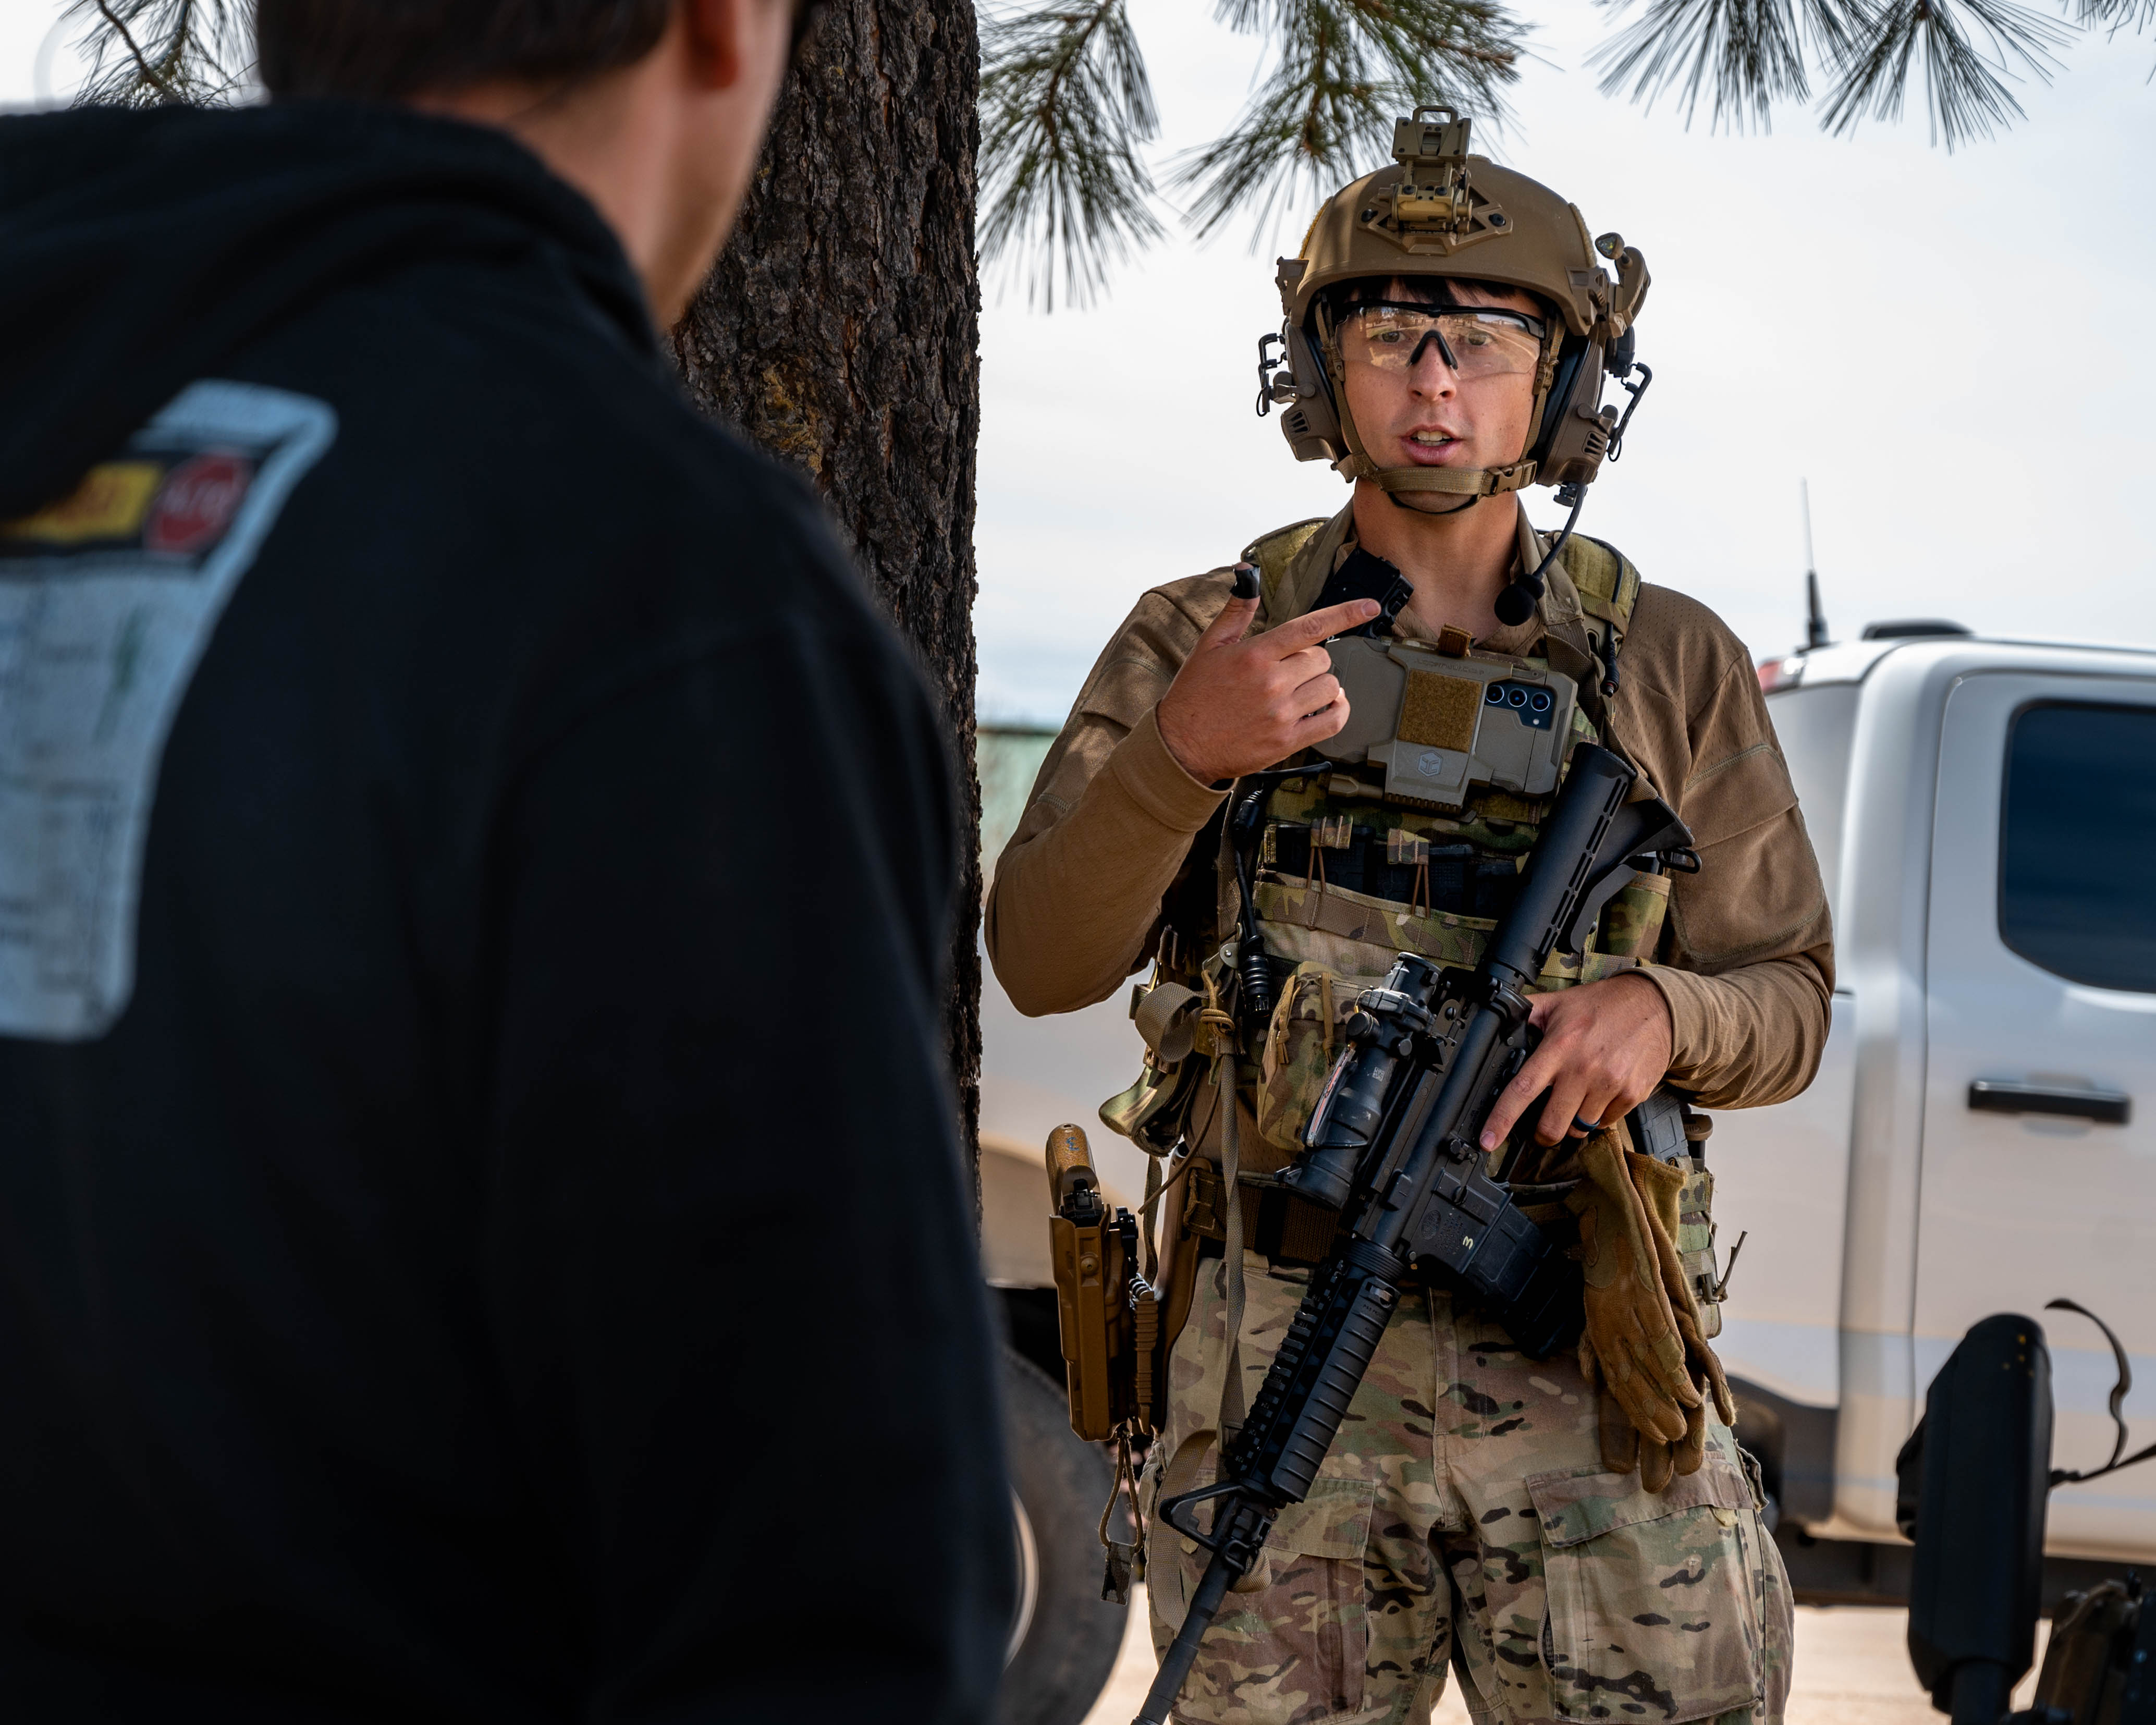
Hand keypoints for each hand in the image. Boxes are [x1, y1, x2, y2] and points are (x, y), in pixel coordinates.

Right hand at [1156, 595, 1380, 783]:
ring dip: (1322, 685)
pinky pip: (1334, 720)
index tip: (1370, 607)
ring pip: (1331, 687)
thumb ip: (1236, 611)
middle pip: (1322, 658)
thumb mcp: (1209, 646)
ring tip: (1299, 690)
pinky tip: (1325, 706)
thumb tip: (1245, 574)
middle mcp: (1272, 682)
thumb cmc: (1194, 694)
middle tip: (1288, 670)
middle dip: (1310, 661)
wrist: (1181, 746)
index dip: (1346, 613)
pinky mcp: (1288, 741)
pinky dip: (1337, 710)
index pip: (1310, 627)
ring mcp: (1282, 713)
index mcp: (1255, 654)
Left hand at [1478, 971, 1672, 1150]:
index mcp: (1559, 1046)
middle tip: (1542, 1124)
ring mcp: (1610, 1084)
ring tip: (1576, 1098)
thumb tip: (1498, 1021)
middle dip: (1542, 1132)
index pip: (1524, 1089)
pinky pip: (1605, 1123)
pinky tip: (1599, 1094)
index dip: (1502, 1119)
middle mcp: (1584, 1069)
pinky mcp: (1632, 1095)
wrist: (1655, 1005)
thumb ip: (1527, 1014)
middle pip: (1552, 1125)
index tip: (1487, 1140)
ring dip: (1572, 1121)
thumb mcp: (1558, 1003)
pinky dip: (1598, 1116)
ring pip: (1579, 1127)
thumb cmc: (1603, 1005)